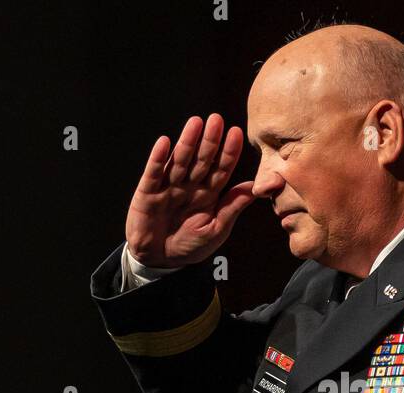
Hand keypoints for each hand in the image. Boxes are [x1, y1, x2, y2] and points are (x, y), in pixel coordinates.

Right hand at [124, 113, 256, 267]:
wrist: (161, 261)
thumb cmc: (190, 246)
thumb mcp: (216, 229)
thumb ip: (232, 207)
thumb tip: (255, 188)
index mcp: (208, 194)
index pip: (221, 170)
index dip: (228, 153)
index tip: (236, 134)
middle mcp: (189, 186)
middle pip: (201, 161)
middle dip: (209, 141)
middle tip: (217, 120)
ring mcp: (168, 187)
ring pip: (179, 162)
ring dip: (187, 143)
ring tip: (195, 123)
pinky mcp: (147, 193)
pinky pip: (153, 174)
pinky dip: (158, 159)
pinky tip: (164, 142)